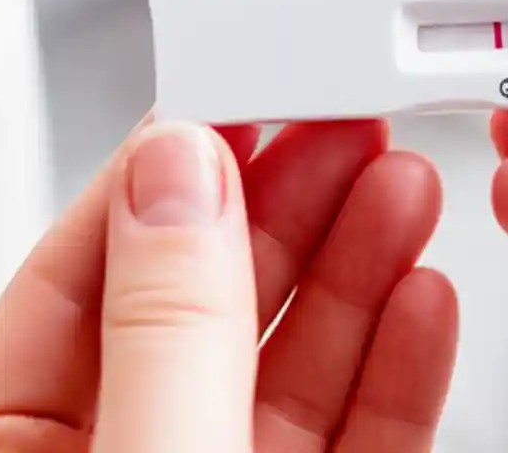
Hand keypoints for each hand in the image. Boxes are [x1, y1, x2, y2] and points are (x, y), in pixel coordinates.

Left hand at [0, 119, 456, 451]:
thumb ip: (163, 330)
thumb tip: (181, 175)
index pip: (85, 274)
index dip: (168, 171)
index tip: (238, 89)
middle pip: (209, 302)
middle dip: (290, 202)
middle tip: (347, 116)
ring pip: (298, 361)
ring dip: (361, 265)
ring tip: (404, 182)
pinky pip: (364, 432)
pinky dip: (401, 365)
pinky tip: (422, 297)